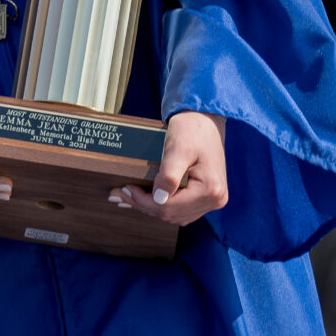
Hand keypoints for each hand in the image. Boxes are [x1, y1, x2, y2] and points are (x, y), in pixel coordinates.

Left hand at [109, 111, 227, 225]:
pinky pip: (180, 209)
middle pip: (172, 214)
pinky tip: (146, 198)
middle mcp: (215, 199)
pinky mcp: (205, 197)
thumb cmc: (192, 129)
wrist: (205, 120)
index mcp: (210, 189)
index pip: (170, 207)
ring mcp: (211, 200)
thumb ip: (169, 175)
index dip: (143, 201)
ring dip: (151, 208)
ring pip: (175, 215)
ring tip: (129, 197)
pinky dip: (162, 206)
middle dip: (144, 205)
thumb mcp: (178, 149)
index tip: (125, 189)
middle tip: (120, 194)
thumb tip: (158, 198)